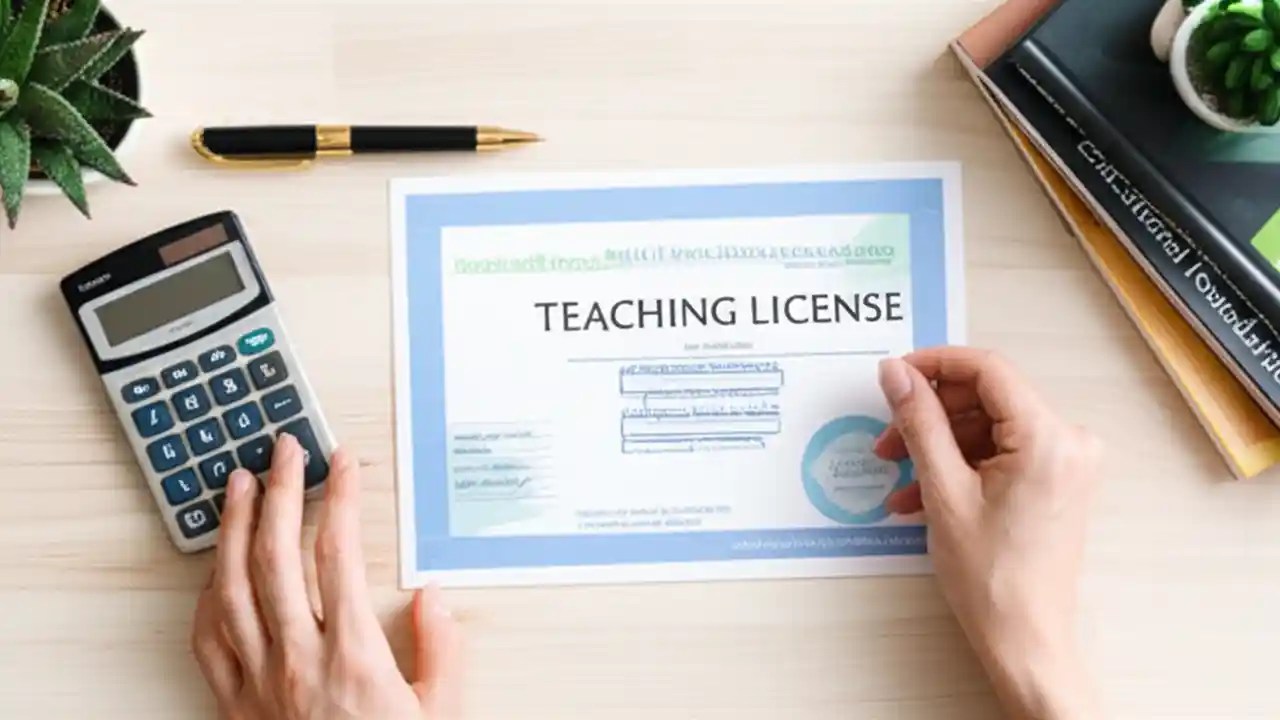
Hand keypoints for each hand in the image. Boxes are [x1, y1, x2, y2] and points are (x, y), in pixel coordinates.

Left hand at [190, 434, 462, 718]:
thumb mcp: (441, 716)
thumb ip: (442, 653)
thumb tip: (434, 600)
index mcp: (353, 658)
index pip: (339, 555)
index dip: (341, 499)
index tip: (345, 465)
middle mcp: (298, 661)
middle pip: (278, 555)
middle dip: (280, 491)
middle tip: (285, 451)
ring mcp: (257, 681)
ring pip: (232, 586)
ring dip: (232, 527)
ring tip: (237, 484)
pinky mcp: (232, 703)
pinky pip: (207, 636)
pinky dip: (208, 591)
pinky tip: (214, 567)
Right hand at [874, 347, 1100, 719]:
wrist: (1026, 640)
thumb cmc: (991, 578)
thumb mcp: (943, 491)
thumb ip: (919, 422)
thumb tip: (895, 373)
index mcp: (1049, 438)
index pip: (987, 370)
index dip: (934, 365)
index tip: (894, 377)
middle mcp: (1068, 440)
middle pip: (987, 398)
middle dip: (931, 415)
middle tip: (886, 440)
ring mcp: (1066, 462)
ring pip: (988, 427)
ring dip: (939, 445)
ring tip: (899, 477)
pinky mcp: (1056, 480)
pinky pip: (1000, 453)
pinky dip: (960, 466)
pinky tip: (921, 494)